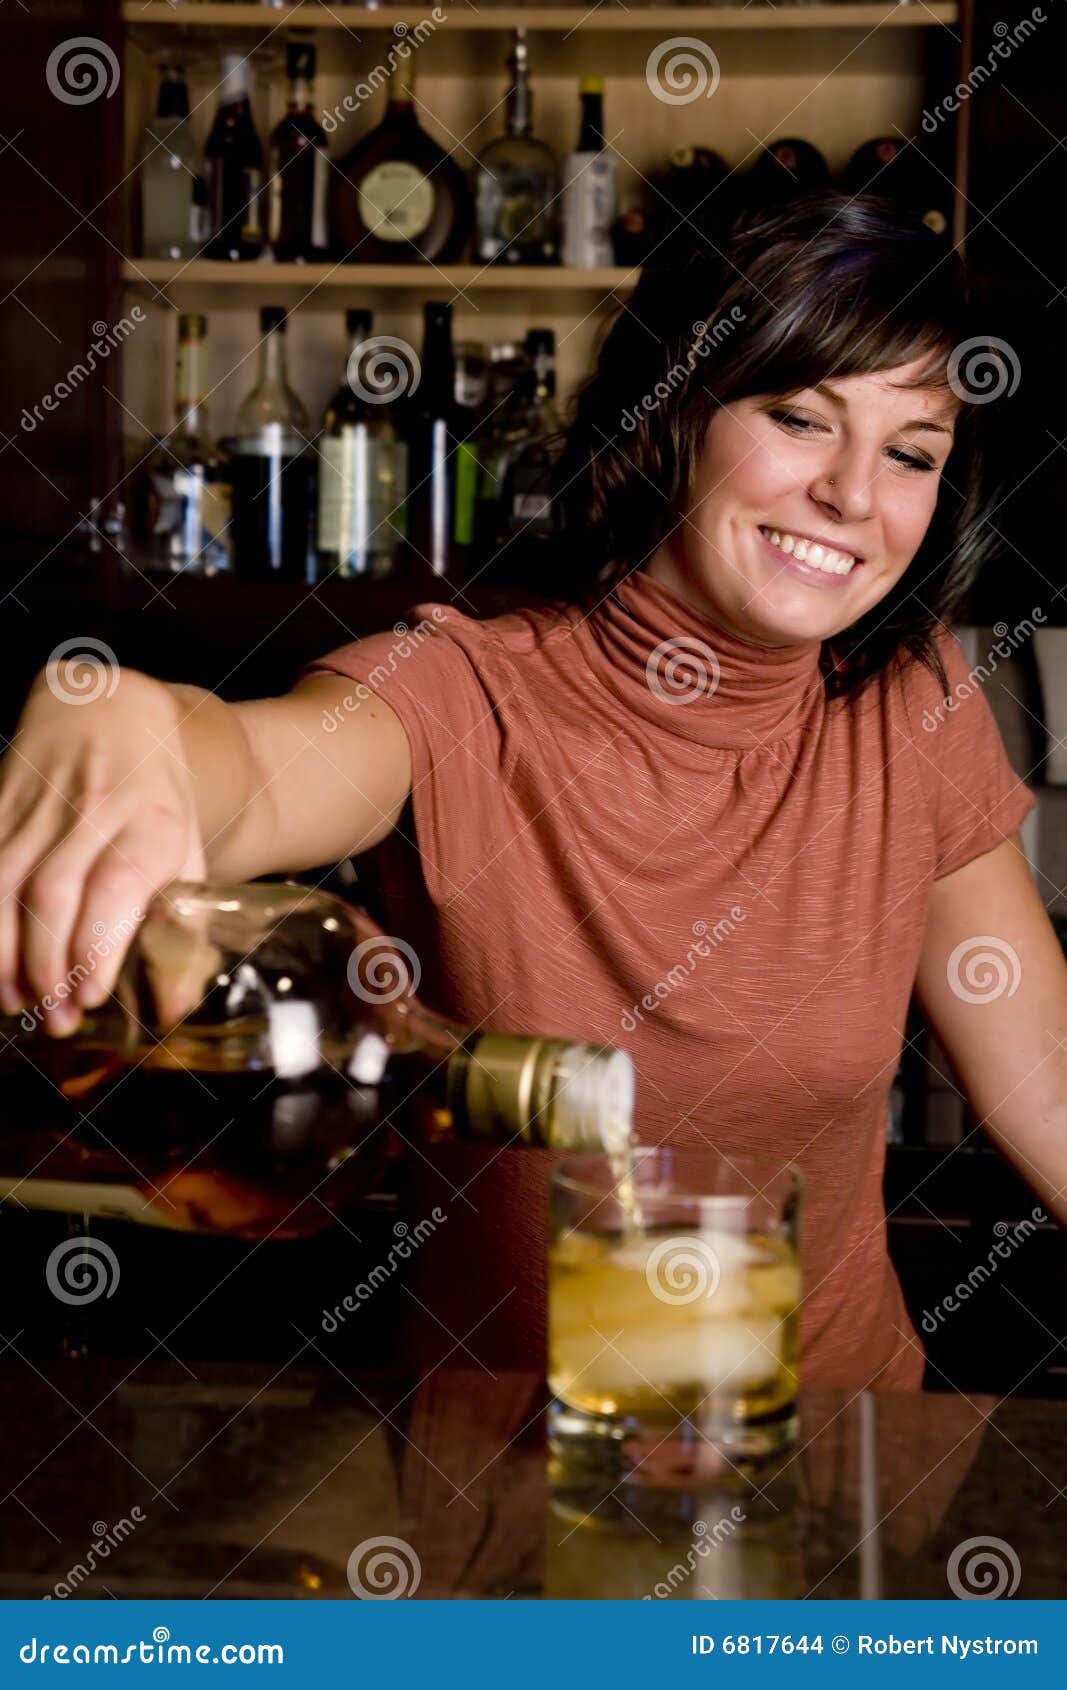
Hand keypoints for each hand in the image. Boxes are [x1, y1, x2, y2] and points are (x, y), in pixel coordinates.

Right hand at [0, 663, 206, 1034]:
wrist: (111, 712)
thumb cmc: (156, 802)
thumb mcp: (185, 853)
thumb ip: (183, 930)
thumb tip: (172, 1010)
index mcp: (153, 821)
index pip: (118, 885)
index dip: (97, 944)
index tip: (92, 996)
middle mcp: (95, 808)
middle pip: (53, 891)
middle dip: (46, 965)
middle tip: (56, 1016)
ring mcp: (40, 803)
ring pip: (3, 882)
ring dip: (2, 953)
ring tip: (15, 1001)